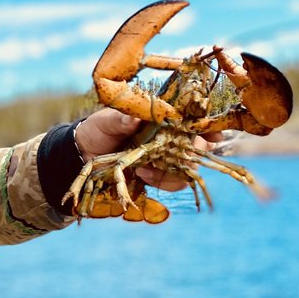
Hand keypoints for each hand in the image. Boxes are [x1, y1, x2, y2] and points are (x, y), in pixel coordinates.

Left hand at [74, 108, 223, 191]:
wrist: (85, 153)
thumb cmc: (98, 129)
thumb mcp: (106, 121)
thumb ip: (120, 119)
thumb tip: (134, 118)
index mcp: (162, 116)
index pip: (193, 118)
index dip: (208, 126)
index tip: (214, 134)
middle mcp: (169, 135)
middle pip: (199, 144)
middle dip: (193, 152)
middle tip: (177, 154)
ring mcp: (166, 155)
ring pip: (189, 165)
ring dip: (173, 169)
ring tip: (146, 167)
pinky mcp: (159, 173)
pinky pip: (174, 181)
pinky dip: (162, 181)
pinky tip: (142, 174)